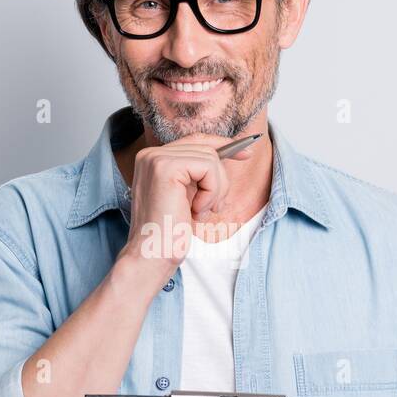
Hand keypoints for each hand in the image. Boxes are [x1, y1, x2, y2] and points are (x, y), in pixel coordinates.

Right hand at [116, 132, 255, 282]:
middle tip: (214, 207)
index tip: (246, 153)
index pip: (195, 140)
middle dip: (220, 179)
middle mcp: (150, 154)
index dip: (223, 145)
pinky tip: (197, 210)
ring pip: (210, 157)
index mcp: (152, 159)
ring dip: (215, 189)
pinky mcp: (165, 167)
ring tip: (201, 212)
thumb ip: (199, 173)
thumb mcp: (188, 195)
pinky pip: (208, 167)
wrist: (152, 255)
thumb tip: (232, 151)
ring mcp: (156, 158)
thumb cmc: (170, 233)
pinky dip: (211, 191)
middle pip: (205, 147)